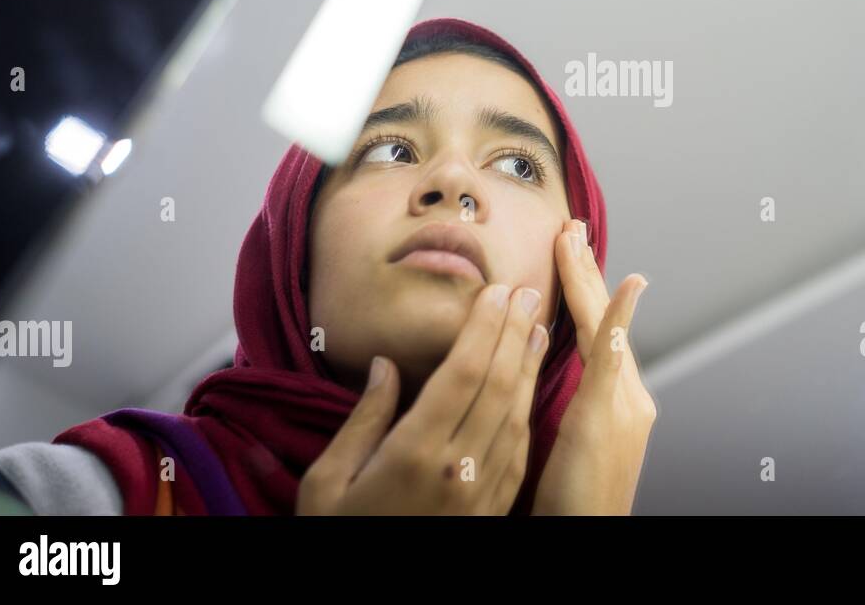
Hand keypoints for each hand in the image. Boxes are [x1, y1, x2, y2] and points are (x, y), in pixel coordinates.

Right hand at [297, 282, 549, 514]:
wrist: (364, 603)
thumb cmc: (338, 539)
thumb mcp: (327, 482)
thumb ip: (364, 419)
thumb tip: (387, 366)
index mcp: (413, 455)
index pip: (462, 374)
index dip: (484, 327)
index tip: (497, 291)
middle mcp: (456, 470)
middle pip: (496, 386)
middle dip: (514, 333)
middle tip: (529, 292)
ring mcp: (480, 494)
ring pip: (515, 416)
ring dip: (529, 367)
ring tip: (537, 328)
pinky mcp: (492, 512)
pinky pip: (519, 452)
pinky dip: (528, 411)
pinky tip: (530, 387)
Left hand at [531, 219, 655, 514]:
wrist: (591, 537)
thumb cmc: (575, 509)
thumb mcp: (573, 450)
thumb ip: (564, 411)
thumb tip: (533, 382)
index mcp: (615, 404)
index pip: (597, 333)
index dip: (582, 292)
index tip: (567, 254)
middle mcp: (627, 397)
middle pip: (602, 321)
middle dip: (585, 272)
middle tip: (571, 228)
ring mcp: (623, 404)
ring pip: (604, 327)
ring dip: (589, 278)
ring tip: (575, 237)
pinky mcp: (608, 415)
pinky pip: (613, 357)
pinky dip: (622, 318)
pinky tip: (629, 285)